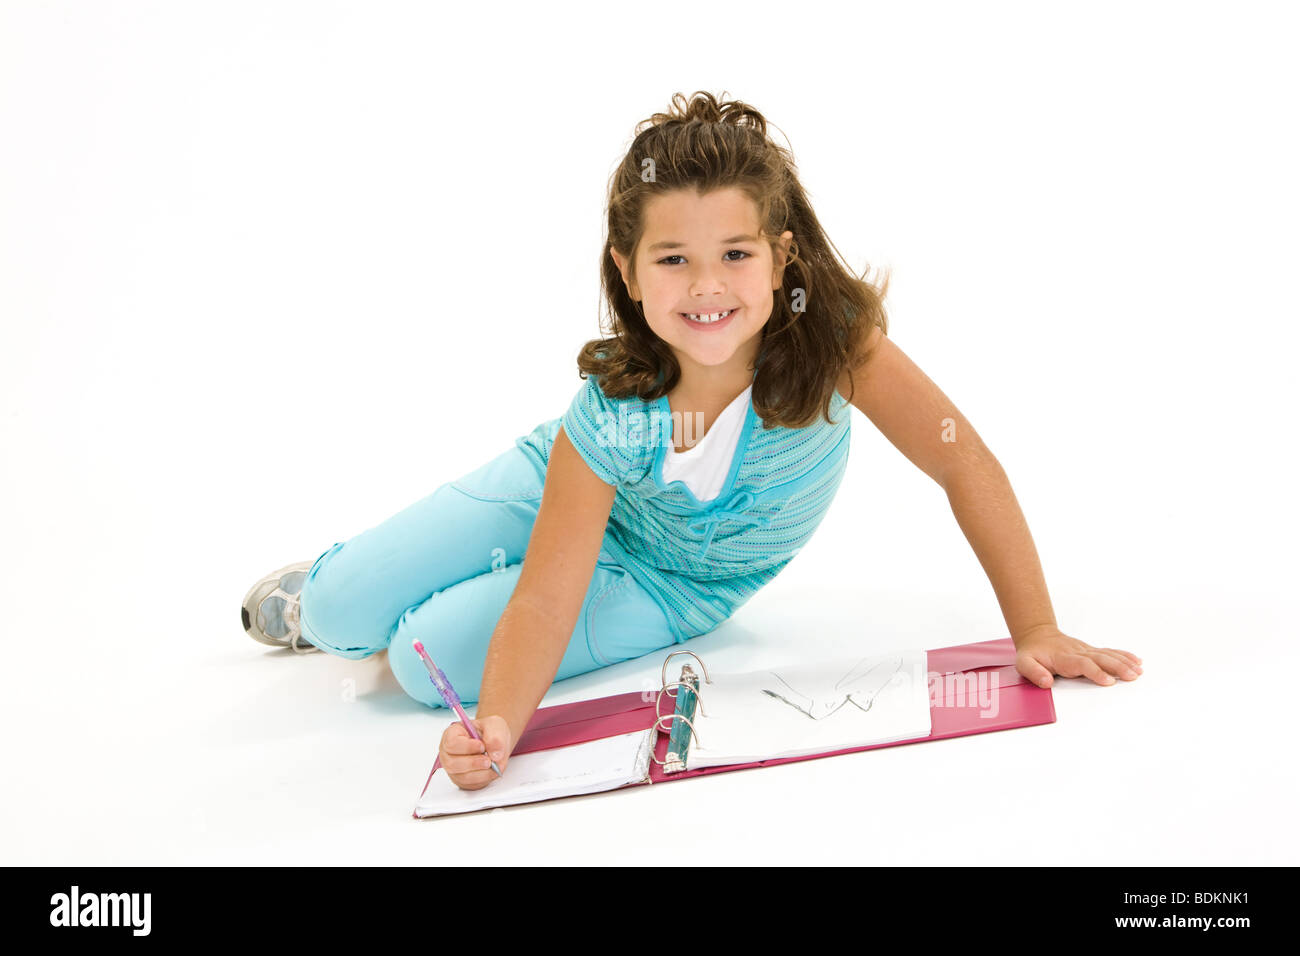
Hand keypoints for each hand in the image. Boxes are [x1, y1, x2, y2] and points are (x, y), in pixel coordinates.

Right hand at [439, 715, 512, 790]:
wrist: (494, 742)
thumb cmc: (489, 732)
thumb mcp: (494, 725)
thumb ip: (495, 737)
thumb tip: (495, 754)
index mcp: (452, 734)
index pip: (451, 743)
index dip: (467, 747)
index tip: (482, 746)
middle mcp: (448, 752)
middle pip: (452, 764)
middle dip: (473, 763)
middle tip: (489, 760)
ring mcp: (454, 768)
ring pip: (462, 777)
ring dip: (480, 773)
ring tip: (493, 765)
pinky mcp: (462, 780)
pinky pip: (470, 784)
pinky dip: (483, 779)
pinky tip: (491, 770)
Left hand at [1013, 624, 1142, 688]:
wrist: (1038, 636)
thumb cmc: (1032, 653)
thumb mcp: (1023, 663)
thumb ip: (1034, 673)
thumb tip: (1046, 682)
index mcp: (1064, 658)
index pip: (1083, 664)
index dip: (1096, 672)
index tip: (1108, 681)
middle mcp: (1078, 652)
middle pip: (1101, 658)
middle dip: (1117, 667)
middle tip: (1133, 676)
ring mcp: (1086, 650)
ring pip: (1108, 655)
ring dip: (1124, 662)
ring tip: (1139, 671)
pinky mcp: (1091, 651)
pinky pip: (1109, 652)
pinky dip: (1124, 655)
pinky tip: (1137, 660)